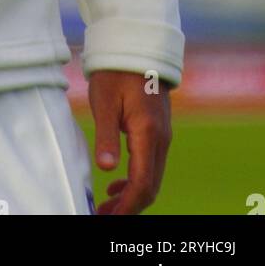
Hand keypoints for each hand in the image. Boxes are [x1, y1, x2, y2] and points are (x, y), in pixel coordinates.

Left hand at [88, 70, 171, 214]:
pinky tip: (116, 183)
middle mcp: (161, 139)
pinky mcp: (157, 132)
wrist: (136, 47)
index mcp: (148, 134)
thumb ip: (106, 135)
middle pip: (150, 186)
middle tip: (102, 216)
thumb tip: (106, 169)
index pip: (143, 183)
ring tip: (106, 205)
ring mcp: (162, 136)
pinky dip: (135, 180)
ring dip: (131, 196)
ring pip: (151, 177)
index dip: (127, 206)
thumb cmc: (116, 72)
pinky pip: (150, 165)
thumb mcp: (104, 101)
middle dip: (128, 207)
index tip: (108, 218)